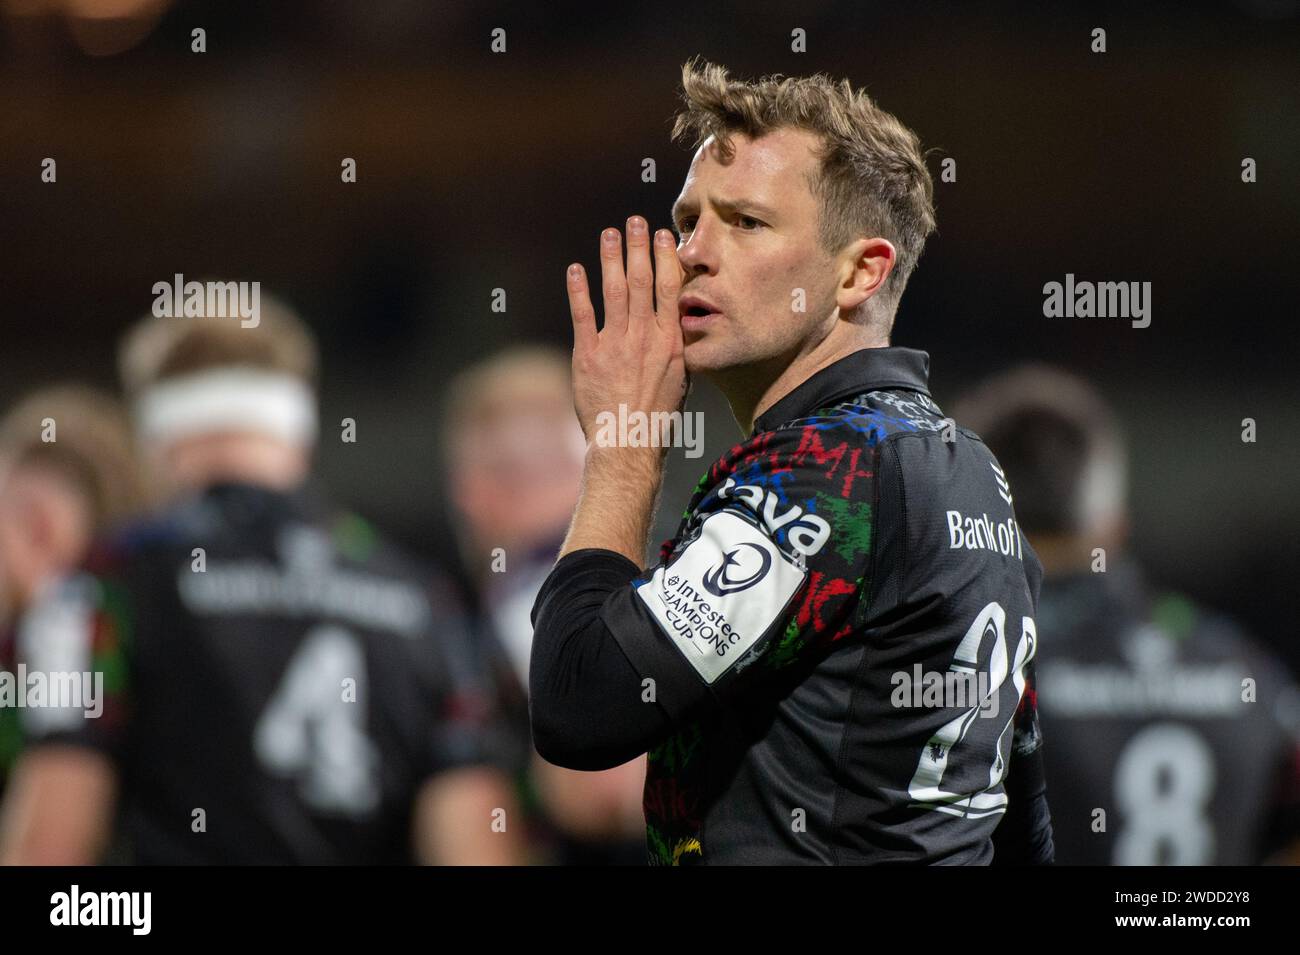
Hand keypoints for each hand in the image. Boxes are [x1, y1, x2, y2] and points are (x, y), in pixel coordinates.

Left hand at [566, 216, 688, 452]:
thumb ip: (676, 347)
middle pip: (642, 281)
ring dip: (611, 259)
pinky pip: (582, 315)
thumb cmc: (656, 417)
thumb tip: (676, 324)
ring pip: (614, 291)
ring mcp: (615, 345)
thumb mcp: (680, 379)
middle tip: (633, 221)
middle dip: (637, 247)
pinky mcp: (588, 356)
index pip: (668, 289)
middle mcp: (644, 337)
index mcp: (669, 342)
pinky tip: (576, 269)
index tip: (662, 235)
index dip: (664, 258)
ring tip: (609, 234)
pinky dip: (579, 290)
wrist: (628, 443)